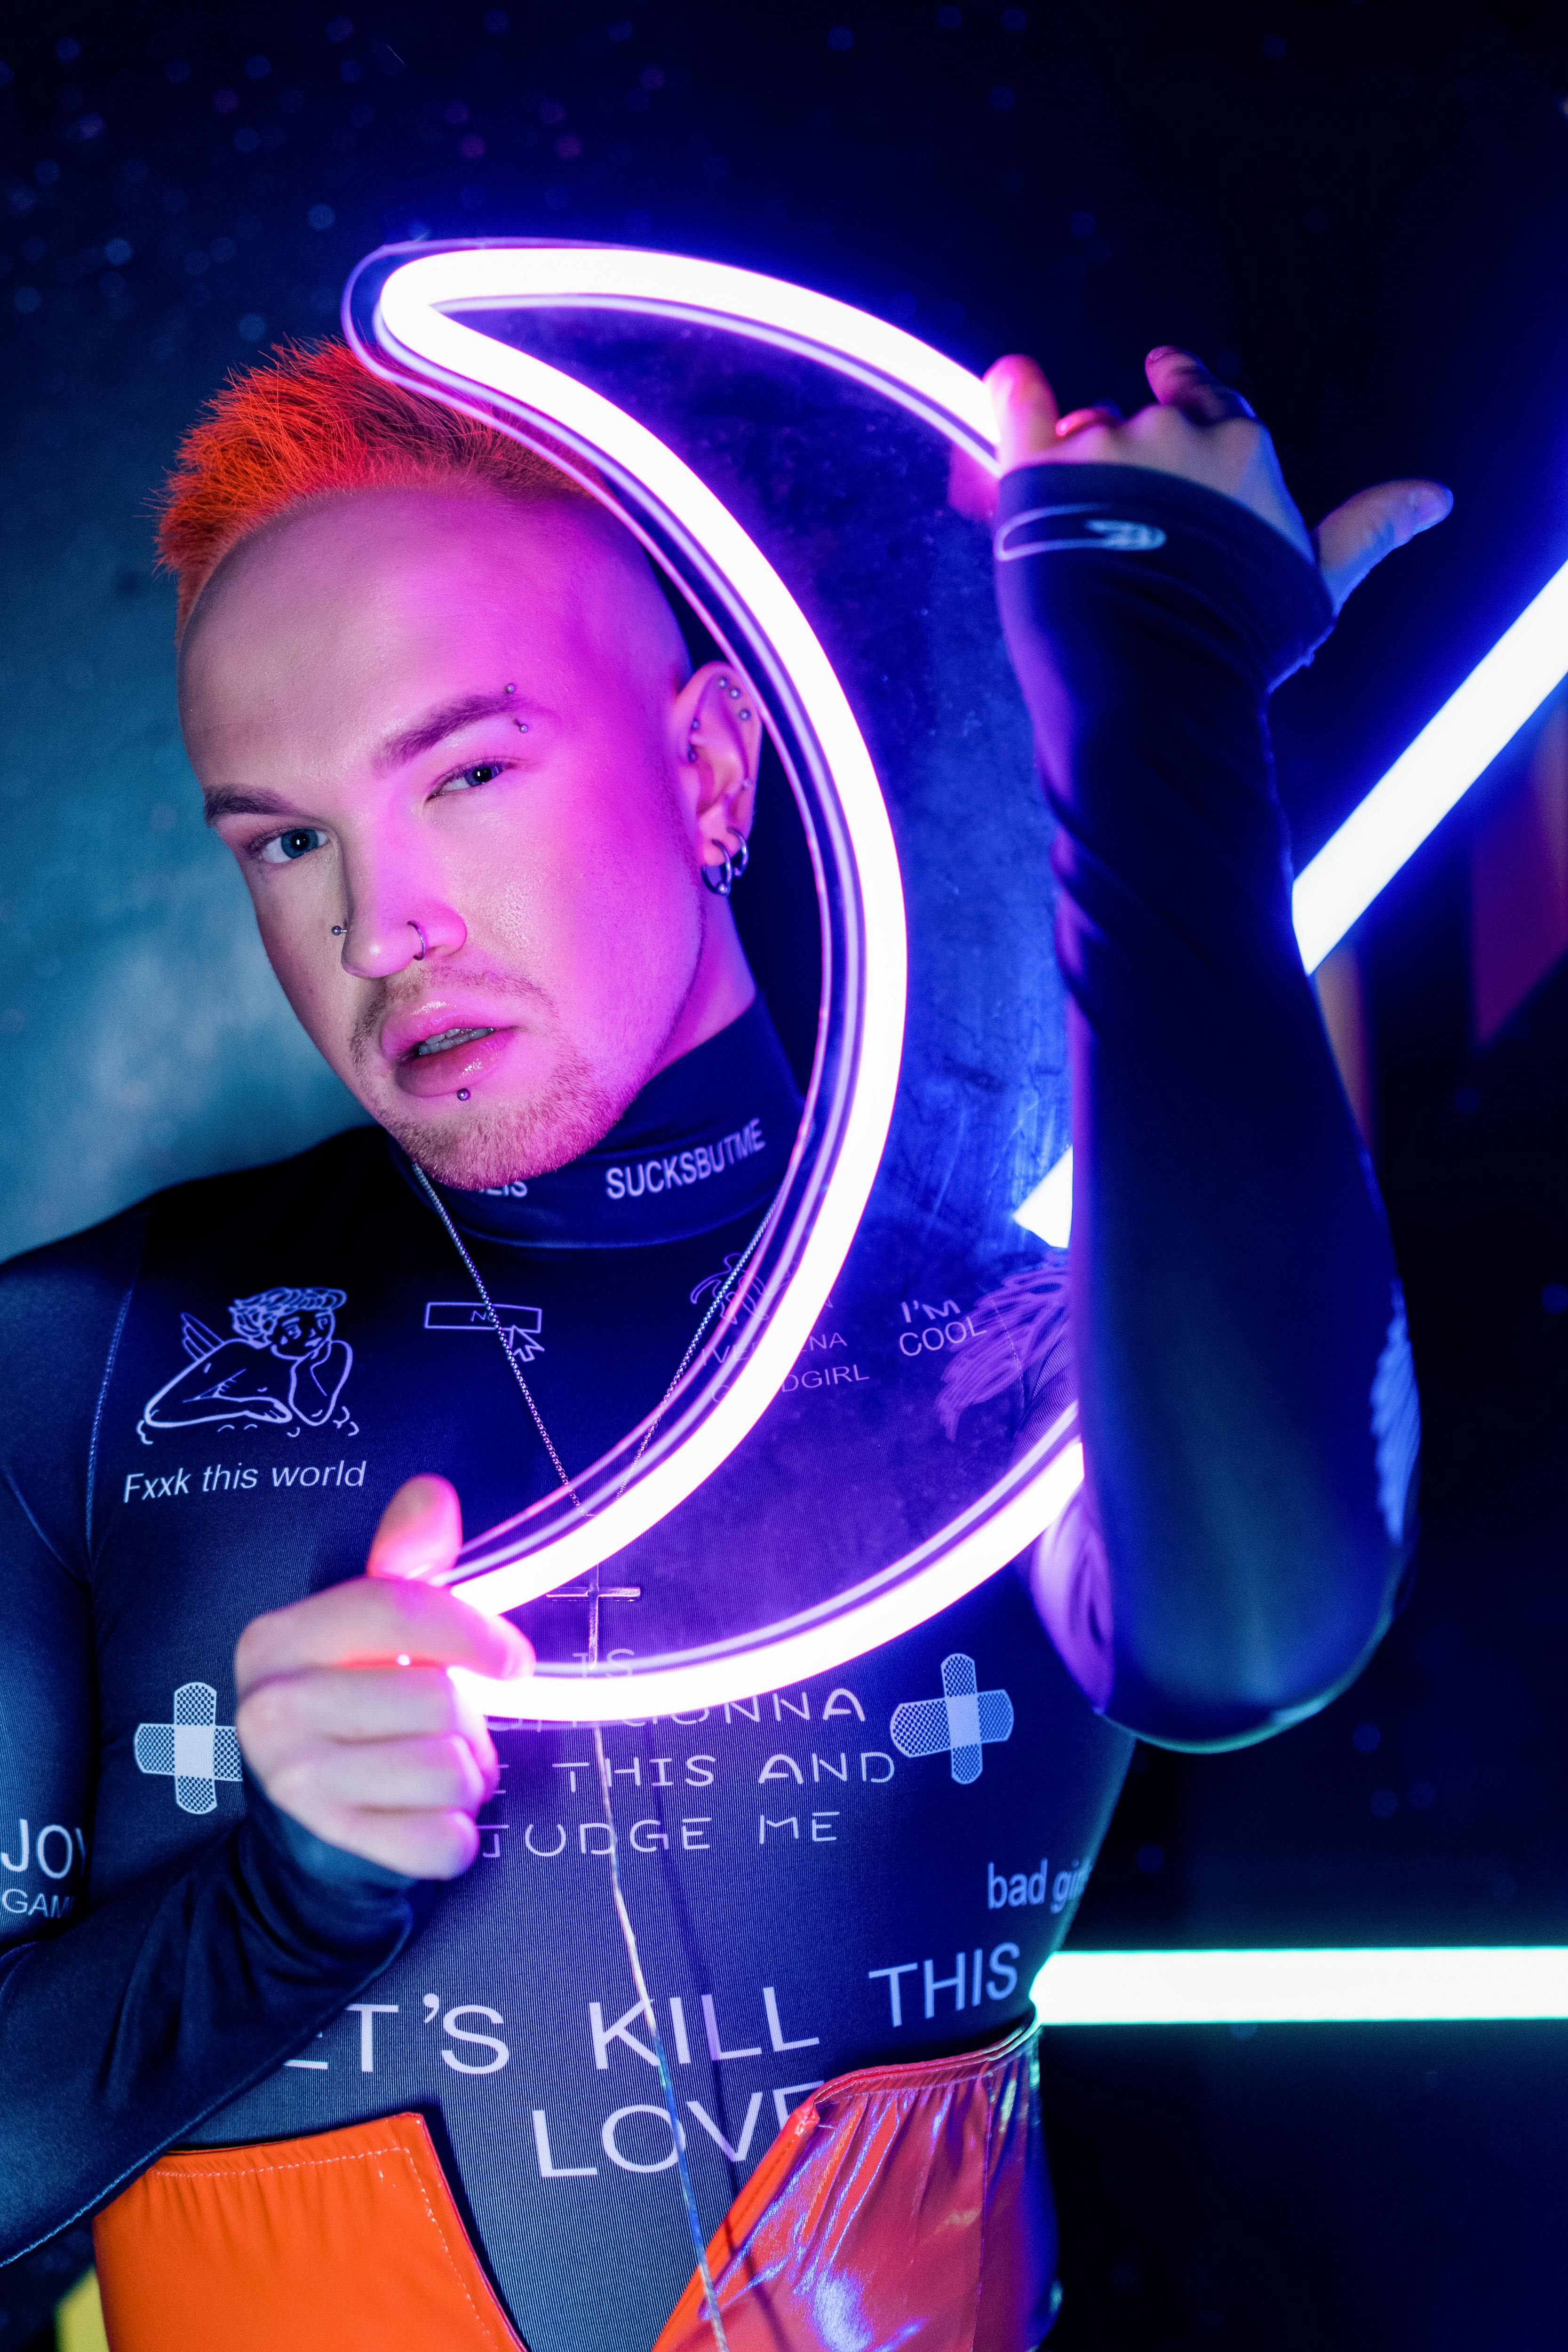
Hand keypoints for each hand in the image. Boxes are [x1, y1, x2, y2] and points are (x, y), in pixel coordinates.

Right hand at [234, 1475, 532, 1878]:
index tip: (512, 1659)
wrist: (307, 1815)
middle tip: (445, 1727)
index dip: (474, 1632)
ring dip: (465, 1774)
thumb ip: (407, 1559)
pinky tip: (423, 1816)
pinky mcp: (333, 1846)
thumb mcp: (374, 1625)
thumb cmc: (357, 1699)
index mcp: (278, 1640)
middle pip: (434, 1699)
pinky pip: (443, 1841)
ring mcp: (296, 1785)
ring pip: (448, 1770)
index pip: (398, 1612)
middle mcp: (272, 1711)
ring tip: (432, 1767)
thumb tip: (431, 1492)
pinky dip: (454, 1833)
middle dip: (465, 1718)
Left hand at [984, 349, 1450, 612]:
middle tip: (1120, 509)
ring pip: (1084, 428)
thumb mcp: (1315, 583)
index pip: (1212, 399)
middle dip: (1132, 452)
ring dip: (1077, 461)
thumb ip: (1368, 528)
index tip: (1172, 388)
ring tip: (1073, 530)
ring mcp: (1103, 448)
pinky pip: (1017, 402)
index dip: (1190, 400)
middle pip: (1144, 416)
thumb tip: (1436, 497)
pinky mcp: (1036, 471)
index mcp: (1240, 447)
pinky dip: (1012, 390)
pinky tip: (1010, 384)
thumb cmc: (1239, 640)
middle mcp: (1174, 432)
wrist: (1156, 683)